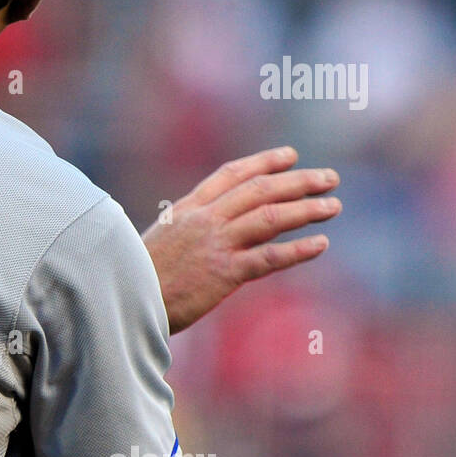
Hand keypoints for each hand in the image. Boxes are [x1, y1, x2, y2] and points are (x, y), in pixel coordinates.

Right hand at [142, 146, 340, 333]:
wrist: (121, 301)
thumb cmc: (136, 277)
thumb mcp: (160, 240)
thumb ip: (185, 230)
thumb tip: (205, 229)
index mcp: (187, 209)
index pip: (231, 174)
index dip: (264, 162)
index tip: (291, 155)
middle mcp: (205, 220)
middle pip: (260, 190)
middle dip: (298, 181)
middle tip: (329, 178)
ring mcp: (216, 244)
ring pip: (271, 217)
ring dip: (306, 209)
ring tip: (333, 206)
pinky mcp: (224, 273)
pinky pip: (269, 257)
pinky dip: (297, 251)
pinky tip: (320, 244)